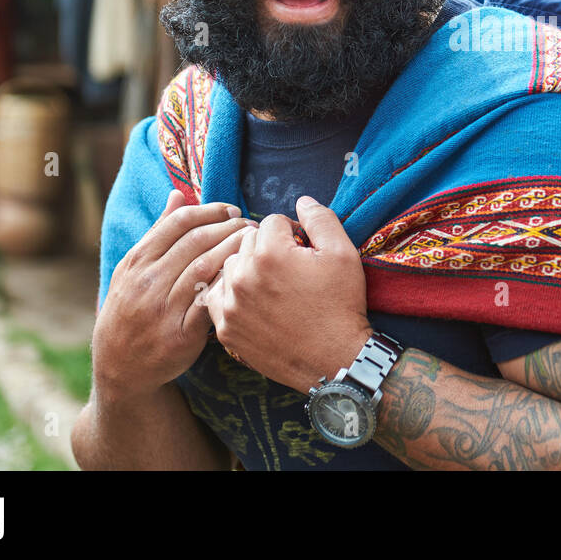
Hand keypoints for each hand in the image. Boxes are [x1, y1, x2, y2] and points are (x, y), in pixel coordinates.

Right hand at [93, 190, 252, 402]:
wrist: (121, 364)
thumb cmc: (132, 308)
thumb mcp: (133, 269)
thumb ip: (158, 231)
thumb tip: (178, 195)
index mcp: (137, 260)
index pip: (179, 223)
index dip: (211, 212)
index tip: (232, 211)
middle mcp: (147, 282)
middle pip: (196, 241)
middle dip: (229, 228)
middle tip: (252, 225)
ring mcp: (162, 308)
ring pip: (205, 267)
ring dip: (234, 251)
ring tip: (254, 244)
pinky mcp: (180, 334)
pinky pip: (210, 302)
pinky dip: (229, 284)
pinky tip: (247, 275)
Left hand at [205, 196, 371, 393]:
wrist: (334, 360)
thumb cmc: (341, 305)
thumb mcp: (343, 253)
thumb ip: (320, 218)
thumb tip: (301, 201)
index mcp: (270, 253)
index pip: (271, 222)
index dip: (292, 232)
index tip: (303, 250)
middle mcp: (243, 276)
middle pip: (246, 242)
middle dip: (267, 249)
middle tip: (289, 270)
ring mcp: (230, 304)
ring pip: (230, 268)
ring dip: (247, 270)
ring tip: (272, 286)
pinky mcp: (225, 329)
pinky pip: (217, 297)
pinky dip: (232, 296)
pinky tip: (253, 302)